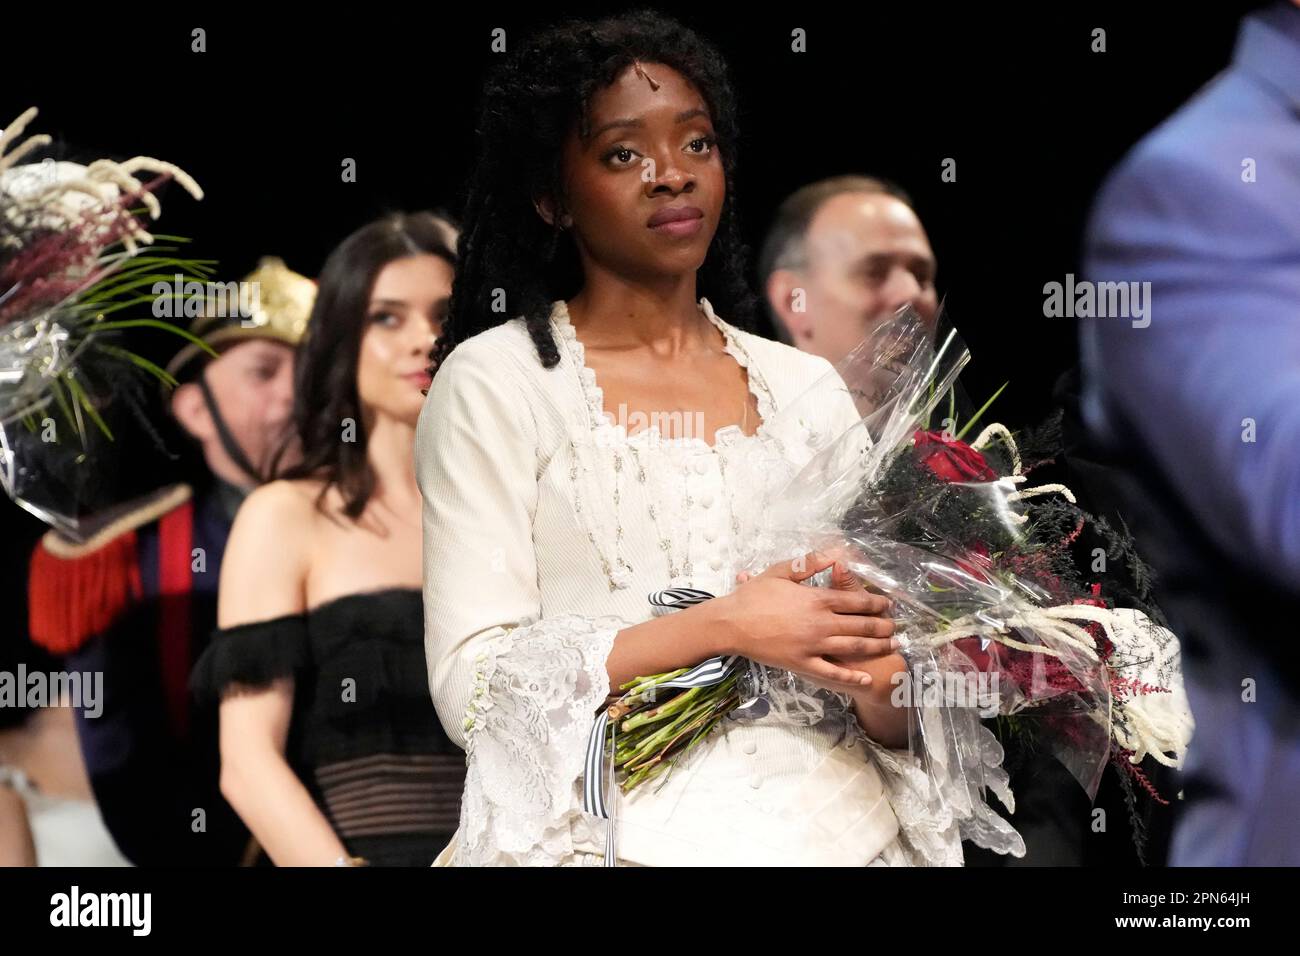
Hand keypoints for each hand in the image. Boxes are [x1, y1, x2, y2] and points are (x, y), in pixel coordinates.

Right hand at [714, 550, 896, 691]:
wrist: (731, 624)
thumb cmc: (754, 596)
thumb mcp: (780, 571)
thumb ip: (810, 563)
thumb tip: (836, 553)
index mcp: (817, 599)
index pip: (855, 601)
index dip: (875, 603)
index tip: (887, 605)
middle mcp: (820, 623)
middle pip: (860, 625)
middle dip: (882, 626)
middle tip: (896, 627)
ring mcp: (813, 646)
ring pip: (853, 648)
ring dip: (876, 647)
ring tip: (892, 645)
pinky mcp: (803, 664)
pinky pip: (832, 672)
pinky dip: (851, 676)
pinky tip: (865, 678)